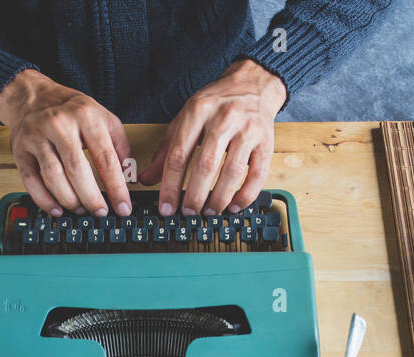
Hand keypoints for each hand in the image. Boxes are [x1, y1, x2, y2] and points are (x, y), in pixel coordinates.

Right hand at [0, 69, 133, 216]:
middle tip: (101, 212)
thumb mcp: (103, 117)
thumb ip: (120, 146)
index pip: (105, 158)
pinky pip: (31, 181)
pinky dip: (44, 200)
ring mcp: (37, 137)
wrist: (33, 96)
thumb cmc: (71, 111)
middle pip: (77, 170)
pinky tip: (57, 209)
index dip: (116, 187)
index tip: (123, 207)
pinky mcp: (20, 150)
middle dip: (91, 198)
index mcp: (85, 115)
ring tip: (81, 209)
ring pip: (54, 177)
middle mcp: (59, 124)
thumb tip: (128, 178)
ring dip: (70, 200)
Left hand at [141, 59, 284, 216]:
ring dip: (218, 199)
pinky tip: (233, 207)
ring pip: (232, 172)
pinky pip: (258, 174)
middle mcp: (224, 118)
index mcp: (198, 111)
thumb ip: (166, 149)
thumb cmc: (216, 104)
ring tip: (208, 213)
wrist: (253, 84)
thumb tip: (147, 179)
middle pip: (206, 165)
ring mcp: (248, 130)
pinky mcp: (266, 142)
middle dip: (194, 196)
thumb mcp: (186, 119)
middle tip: (187, 214)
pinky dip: (245, 195)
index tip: (166, 207)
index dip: (170, 185)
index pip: (179, 154)